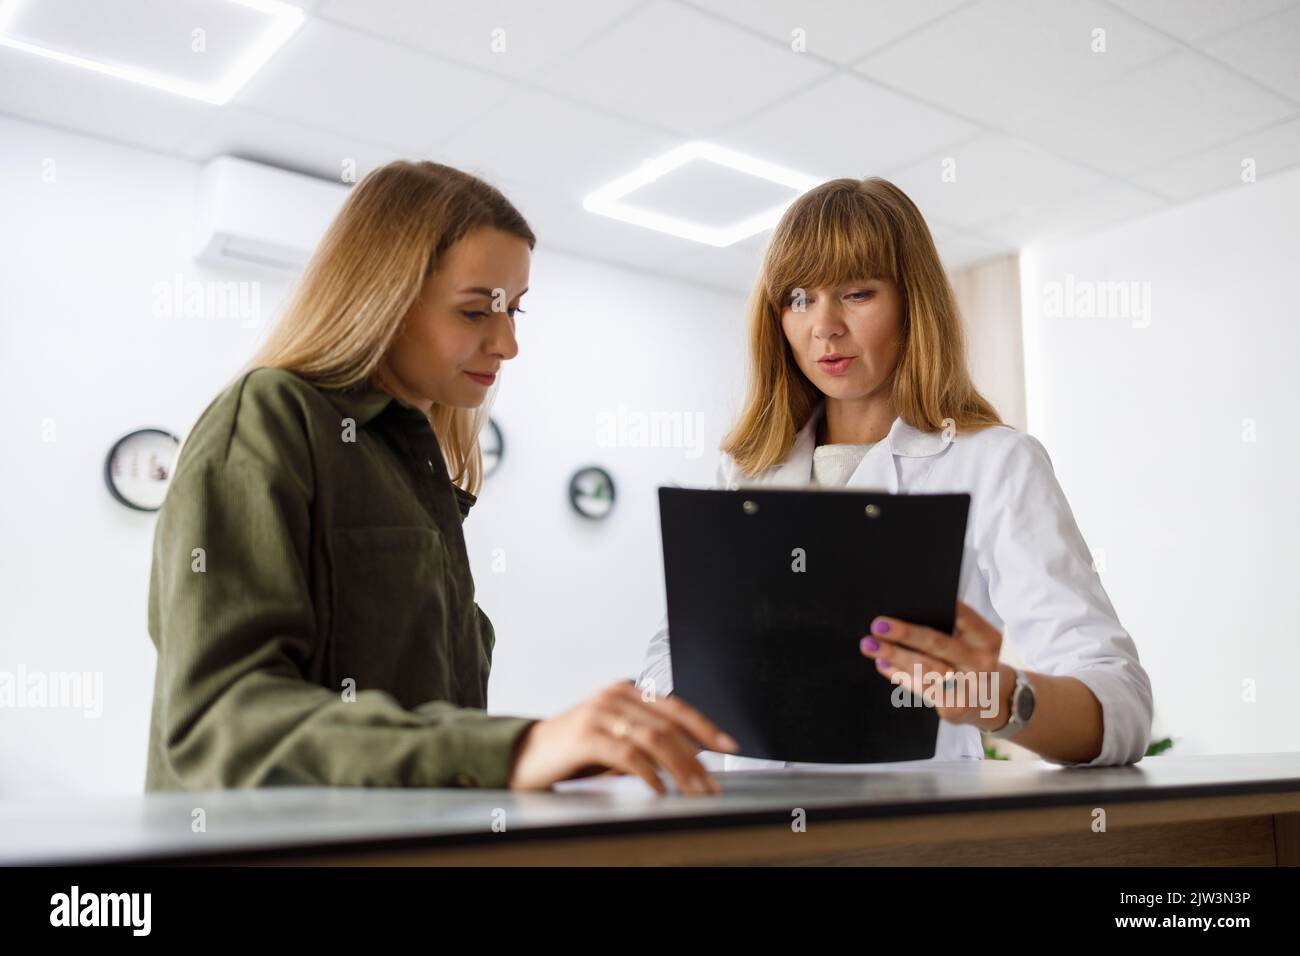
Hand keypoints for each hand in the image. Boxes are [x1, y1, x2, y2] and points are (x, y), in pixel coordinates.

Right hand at [507, 681, 738, 794]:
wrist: (524, 756)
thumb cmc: (573, 752)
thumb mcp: (614, 738)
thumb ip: (646, 739)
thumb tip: (690, 758)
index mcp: (626, 692)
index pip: (676, 708)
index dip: (706, 727)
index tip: (730, 746)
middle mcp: (615, 696)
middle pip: (669, 726)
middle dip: (696, 758)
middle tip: (712, 785)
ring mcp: (599, 713)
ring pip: (653, 738)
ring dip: (679, 768)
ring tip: (693, 791)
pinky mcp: (585, 736)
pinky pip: (627, 754)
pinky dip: (649, 774)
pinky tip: (659, 790)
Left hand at [858, 600, 1014, 727]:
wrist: (998, 703)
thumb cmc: (977, 663)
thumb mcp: (979, 643)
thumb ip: (956, 628)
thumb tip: (913, 610)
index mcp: (988, 640)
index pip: (965, 617)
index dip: (941, 608)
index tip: (910, 599)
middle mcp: (981, 663)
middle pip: (939, 644)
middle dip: (906, 634)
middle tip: (879, 624)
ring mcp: (968, 688)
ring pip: (925, 668)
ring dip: (894, 655)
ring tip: (871, 644)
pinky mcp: (953, 708)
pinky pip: (920, 688)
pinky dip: (899, 675)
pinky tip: (882, 664)